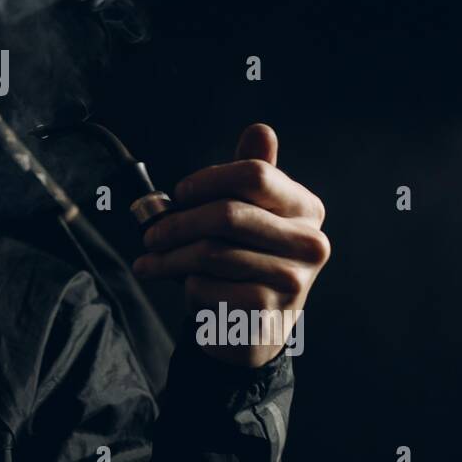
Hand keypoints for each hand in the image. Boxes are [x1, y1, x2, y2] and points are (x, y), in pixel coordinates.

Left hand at [132, 123, 329, 366]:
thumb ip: (250, 175)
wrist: (251, 330)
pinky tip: (186, 290)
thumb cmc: (245, 262)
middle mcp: (309, 242)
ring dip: (169, 258)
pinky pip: (206, 286)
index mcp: (305, 208)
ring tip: (151, 262)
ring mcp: (293, 279)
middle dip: (178, 223)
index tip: (179, 193)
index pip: (255, 174)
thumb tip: (260, 130)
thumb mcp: (249, 214)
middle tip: (151, 236)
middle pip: (227, 213)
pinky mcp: (267, 312)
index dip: (208, 179)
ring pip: (210, 252)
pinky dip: (186, 287)